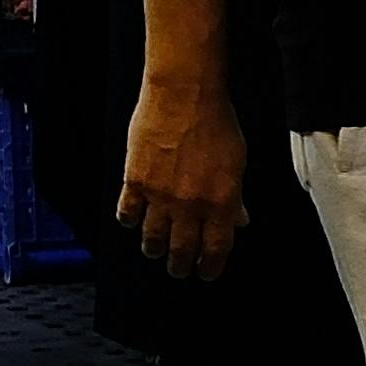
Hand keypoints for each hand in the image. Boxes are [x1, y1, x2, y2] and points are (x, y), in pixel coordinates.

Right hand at [113, 63, 247, 277]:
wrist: (184, 92)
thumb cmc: (215, 120)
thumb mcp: (237, 161)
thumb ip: (235, 196)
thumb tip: (238, 219)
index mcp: (221, 202)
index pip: (215, 250)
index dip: (209, 267)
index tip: (205, 273)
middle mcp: (190, 205)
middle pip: (182, 251)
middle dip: (180, 266)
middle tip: (178, 269)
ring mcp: (160, 195)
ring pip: (152, 240)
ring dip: (154, 250)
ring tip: (155, 251)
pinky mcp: (135, 181)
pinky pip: (127, 214)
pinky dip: (129, 221)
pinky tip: (132, 220)